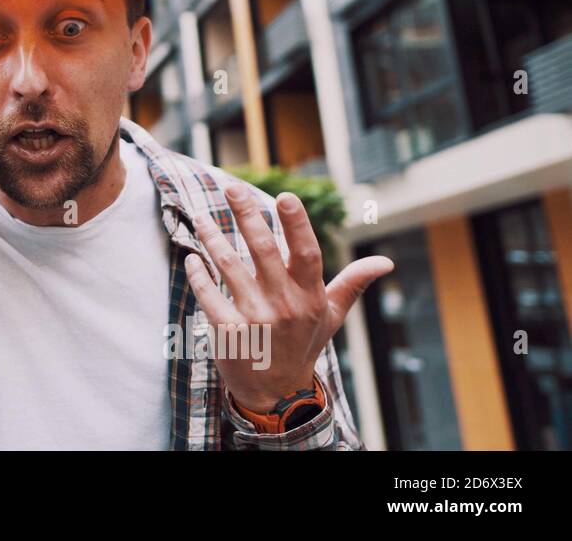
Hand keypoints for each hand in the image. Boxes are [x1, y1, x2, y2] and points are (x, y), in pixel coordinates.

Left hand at [185, 183, 393, 413]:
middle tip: (232, 187)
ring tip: (201, 217)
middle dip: (247, 215)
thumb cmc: (303, 344)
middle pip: (262, 251)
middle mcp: (284, 305)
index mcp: (310, 296)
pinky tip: (192, 257)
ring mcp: (255, 318)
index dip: (296, 224)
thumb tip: (386, 262)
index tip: (285, 196)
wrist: (276, 392)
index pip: (306, 253)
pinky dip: (198, 274)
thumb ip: (353, 284)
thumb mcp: (331, 316)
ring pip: (229, 266)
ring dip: (213, 238)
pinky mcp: (228, 331)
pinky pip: (209, 295)